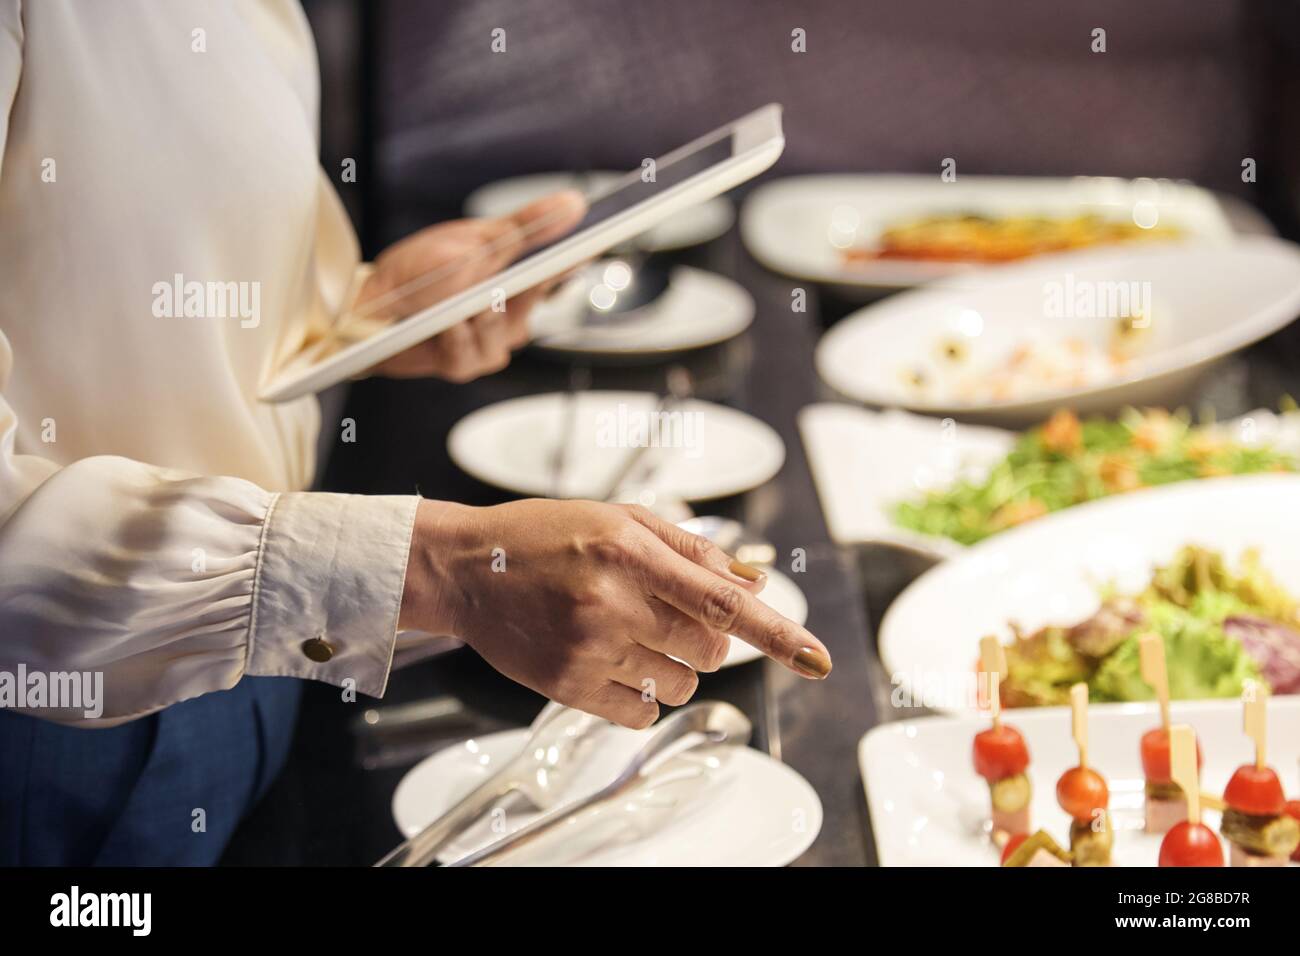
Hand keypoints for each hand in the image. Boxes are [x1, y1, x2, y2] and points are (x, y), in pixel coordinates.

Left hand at [357, 190, 585, 382]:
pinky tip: (444, 324)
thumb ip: (525, 227)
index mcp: (518, 277)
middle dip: (515, 282)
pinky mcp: (466, 364)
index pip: (560, 264)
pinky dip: (456, 335)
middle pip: (534, 298)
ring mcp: (491, 341)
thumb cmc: (420, 272)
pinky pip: (472, 352)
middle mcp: (511, 313)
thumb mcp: (476, 240)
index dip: (579, 253)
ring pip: (503, 329)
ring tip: (456, 304)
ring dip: (476, 313)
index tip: (595, 239)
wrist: (367, 306)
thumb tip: (573, 203)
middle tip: (502, 272)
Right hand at [399, 499, 832, 727]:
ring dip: (674, 666)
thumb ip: (692, 549)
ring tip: (630, 633)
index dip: (778, 633)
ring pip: (680, 684)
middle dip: (707, 638)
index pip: (724, 601)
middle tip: (665, 613)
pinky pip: (639, 713)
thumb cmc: (546, 534)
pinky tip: (612, 661)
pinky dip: (643, 694)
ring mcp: (588, 648)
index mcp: (630, 550)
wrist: (466, 568)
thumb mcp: (621, 518)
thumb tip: (756, 580)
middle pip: (710, 648)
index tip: (818, 659)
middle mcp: (612, 601)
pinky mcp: (567, 686)